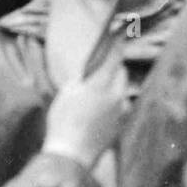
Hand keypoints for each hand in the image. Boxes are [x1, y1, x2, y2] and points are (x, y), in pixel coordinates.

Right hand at [42, 45, 127, 168]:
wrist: (71, 154)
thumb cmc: (63, 120)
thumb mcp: (68, 92)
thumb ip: (84, 76)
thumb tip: (93, 66)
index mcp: (101, 84)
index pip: (115, 56)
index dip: (118, 43)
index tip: (121, 32)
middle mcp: (116, 94)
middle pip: (121, 72)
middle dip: (114, 66)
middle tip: (102, 66)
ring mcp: (121, 110)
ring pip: (122, 89)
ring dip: (114, 85)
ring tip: (99, 90)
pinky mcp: (122, 122)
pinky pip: (122, 104)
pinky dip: (115, 101)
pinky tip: (101, 108)